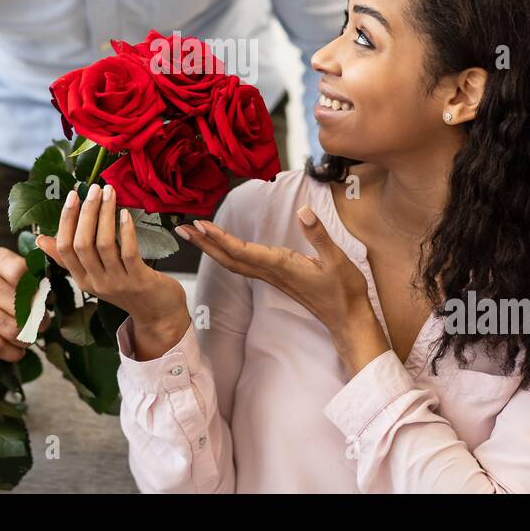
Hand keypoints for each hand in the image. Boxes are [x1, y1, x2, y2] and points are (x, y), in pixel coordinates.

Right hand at [0, 249, 49, 361]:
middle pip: (20, 307)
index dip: (37, 287)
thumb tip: (50, 297)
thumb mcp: (1, 261)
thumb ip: (26, 272)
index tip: (43, 297)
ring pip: (11, 330)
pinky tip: (19, 349)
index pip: (20, 272)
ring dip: (28, 337)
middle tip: (43, 323)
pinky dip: (13, 352)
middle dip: (39, 319)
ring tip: (31, 334)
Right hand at [35, 183, 188, 359]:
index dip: (66, 220)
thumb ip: (70, 258)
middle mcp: (95, 282)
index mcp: (82, 279)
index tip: (74, 195)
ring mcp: (117, 283)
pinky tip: (125, 214)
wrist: (159, 315)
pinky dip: (125, 231)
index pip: (64, 248)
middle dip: (86, 212)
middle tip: (94, 188)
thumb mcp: (95, 275)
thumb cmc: (127, 288)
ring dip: (105, 215)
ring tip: (110, 193)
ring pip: (104, 244)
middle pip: (82, 243)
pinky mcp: (138, 281)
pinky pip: (128, 252)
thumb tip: (40, 239)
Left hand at [176, 204, 388, 372]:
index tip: (201, 225)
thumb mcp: (337, 260)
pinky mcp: (277, 278)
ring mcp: (273, 277)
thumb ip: (319, 235)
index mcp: (281, 266)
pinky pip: (245, 265)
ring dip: (213, 248)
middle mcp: (271, 272)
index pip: (242, 251)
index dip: (220, 238)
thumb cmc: (344, 292)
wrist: (347, 320)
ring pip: (235, 262)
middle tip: (182, 229)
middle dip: (205, 243)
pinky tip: (223, 248)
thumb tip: (304, 210)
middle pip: (229, 258)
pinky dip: (229, 253)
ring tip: (195, 234)